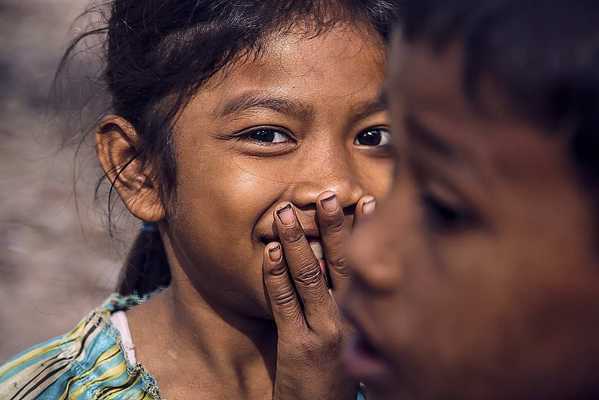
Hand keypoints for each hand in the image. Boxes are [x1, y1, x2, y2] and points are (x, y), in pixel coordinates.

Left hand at [263, 192, 374, 399]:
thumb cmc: (335, 373)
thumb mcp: (351, 337)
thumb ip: (346, 303)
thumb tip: (336, 263)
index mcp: (363, 314)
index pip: (364, 264)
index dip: (363, 231)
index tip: (365, 200)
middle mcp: (349, 320)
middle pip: (342, 263)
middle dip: (334, 226)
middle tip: (327, 195)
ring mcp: (324, 332)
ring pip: (310, 276)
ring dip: (295, 241)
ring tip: (286, 213)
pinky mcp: (298, 345)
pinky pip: (284, 302)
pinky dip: (275, 274)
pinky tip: (268, 252)